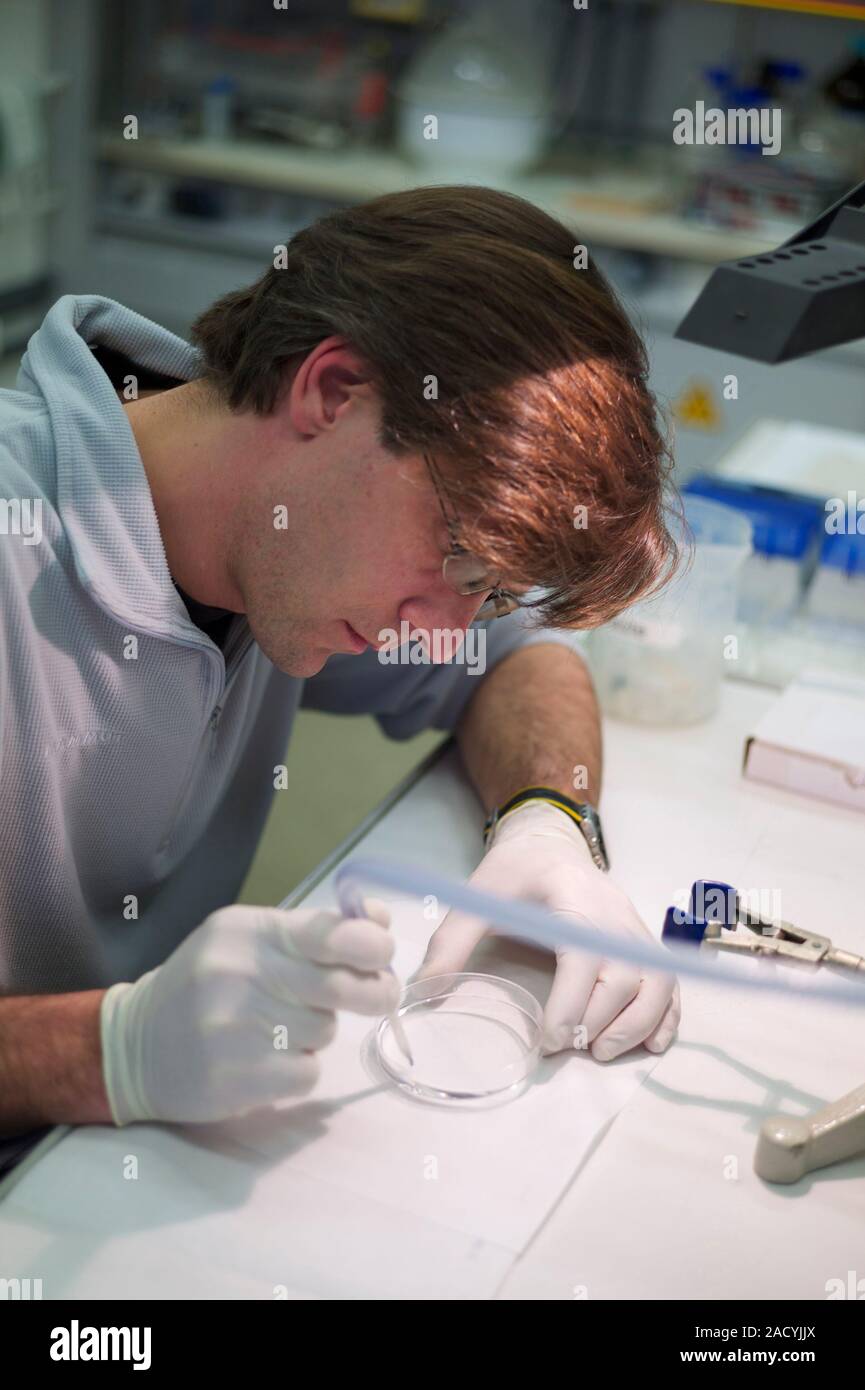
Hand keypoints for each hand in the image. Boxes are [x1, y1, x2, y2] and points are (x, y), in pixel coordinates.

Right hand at [100, 899, 398, 1123]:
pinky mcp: (235, 1078)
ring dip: (317, 1034)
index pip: (330, 933)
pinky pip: (306, 1074)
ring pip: (325, 1032)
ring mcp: (235, 1028)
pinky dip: (298, 1070)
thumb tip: (382, 921)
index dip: (372, 945)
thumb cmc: (207, 985)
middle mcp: (240, 974)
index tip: (384, 954)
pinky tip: (268, 1061)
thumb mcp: (251, 940)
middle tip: (380, 996)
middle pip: (340, 987)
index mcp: (249, 932)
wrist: (134, 1045)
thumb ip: (315, 931)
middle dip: (373, 992)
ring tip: (280, 1029)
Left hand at [412, 802, 679, 1060]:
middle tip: (567, 1049)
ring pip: (656, 984)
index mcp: (572, 900)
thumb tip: (423, 994)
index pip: (583, 961)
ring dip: (636, 1026)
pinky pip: (670, 983)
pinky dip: (666, 1017)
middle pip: (624, 979)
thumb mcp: (475, 899)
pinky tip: (649, 1045)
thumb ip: (450, 944)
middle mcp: (613, 915)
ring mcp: (634, 929)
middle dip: (599, 1023)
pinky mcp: (644, 942)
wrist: (550, 843)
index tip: (547, 1041)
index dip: (570, 1007)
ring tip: (602, 1053)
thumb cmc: (513, 874)